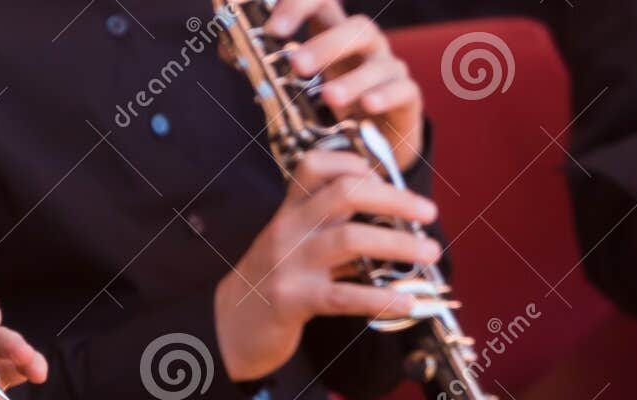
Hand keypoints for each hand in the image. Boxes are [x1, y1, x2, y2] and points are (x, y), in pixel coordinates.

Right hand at [214, 149, 439, 381]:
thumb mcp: (293, 245)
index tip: (386, 176)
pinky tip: (407, 303)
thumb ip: (330, 228)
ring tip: (430, 253)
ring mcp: (289, 264)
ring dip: (399, 244)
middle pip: (346, 193)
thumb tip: (390, 221)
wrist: (228, 328)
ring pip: (352, 239)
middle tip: (429, 213)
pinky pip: (345, 295)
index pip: (317, 164)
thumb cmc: (273, 283)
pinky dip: (381, 298)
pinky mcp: (293, 300)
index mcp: (289, 210)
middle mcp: (288, 229)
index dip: (356, 162)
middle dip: (395, 199)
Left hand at [267, 1, 424, 169]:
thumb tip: (229, 50)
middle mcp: (363, 45)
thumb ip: (268, 67)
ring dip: (351, 79)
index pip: (321, 3)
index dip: (299, 6)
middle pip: (352, 27)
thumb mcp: (297, 89)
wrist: (369, 147)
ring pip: (376, 62)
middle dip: (324, 45)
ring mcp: (387, 68)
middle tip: (296, 65)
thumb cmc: (328, 110)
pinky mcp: (407, 97)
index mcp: (332, 34)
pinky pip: (402, 90)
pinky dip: (385, 96)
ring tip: (328, 97)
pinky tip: (366, 107)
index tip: (272, 29)